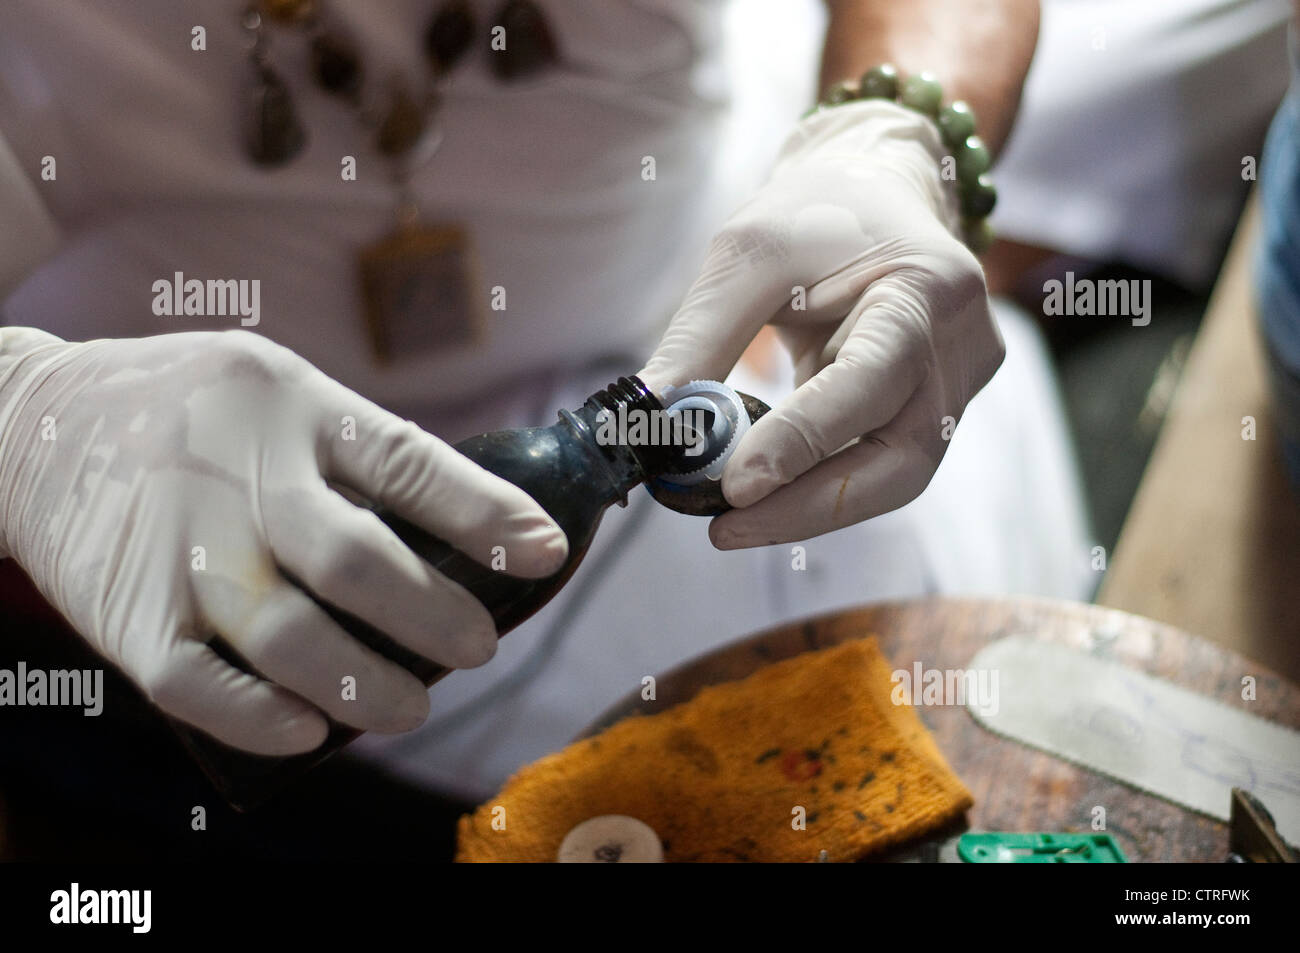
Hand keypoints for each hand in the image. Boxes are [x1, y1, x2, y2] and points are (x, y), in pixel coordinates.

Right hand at [0, 329, 567, 753]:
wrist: (29, 425)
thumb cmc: (187, 411)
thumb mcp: (277, 386)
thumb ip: (355, 446)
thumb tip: (470, 519)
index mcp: (291, 407)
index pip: (406, 462)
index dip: (484, 513)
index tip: (545, 550)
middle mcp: (238, 476)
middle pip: (356, 561)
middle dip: (434, 616)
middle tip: (477, 647)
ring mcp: (181, 549)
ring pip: (290, 637)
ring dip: (367, 687)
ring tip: (411, 708)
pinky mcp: (130, 616)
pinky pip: (202, 687)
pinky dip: (264, 717)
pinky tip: (313, 730)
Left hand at [639, 99, 1003, 548]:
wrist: (878, 189)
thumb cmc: (814, 212)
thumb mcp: (745, 254)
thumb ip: (701, 340)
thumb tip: (645, 428)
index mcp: (928, 285)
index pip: (872, 380)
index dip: (804, 439)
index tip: (734, 485)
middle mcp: (963, 344)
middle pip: (901, 458)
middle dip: (809, 505)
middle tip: (725, 528)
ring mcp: (962, 384)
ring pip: (895, 476)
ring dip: (811, 507)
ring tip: (733, 518)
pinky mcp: (941, 410)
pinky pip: (883, 465)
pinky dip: (822, 485)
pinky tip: (766, 493)